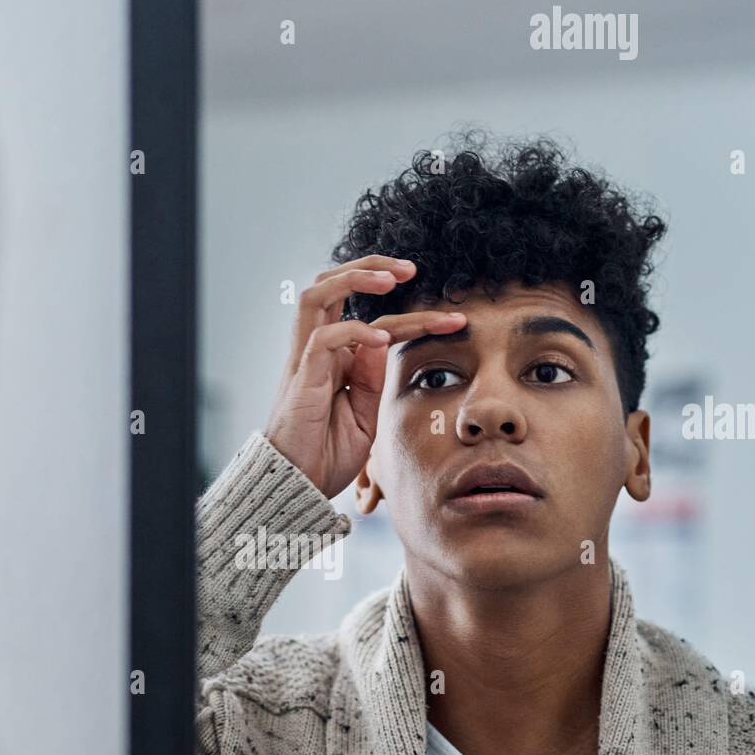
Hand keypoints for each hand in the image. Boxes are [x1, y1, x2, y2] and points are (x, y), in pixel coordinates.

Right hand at [264, 256, 464, 498]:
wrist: (298, 486)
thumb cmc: (327, 454)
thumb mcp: (364, 416)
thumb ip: (373, 380)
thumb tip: (384, 340)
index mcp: (336, 360)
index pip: (375, 321)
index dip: (415, 316)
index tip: (456, 321)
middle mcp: (318, 351)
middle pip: (334, 286)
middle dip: (372, 268)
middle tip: (410, 268)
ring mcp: (306, 360)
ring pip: (318, 294)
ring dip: (355, 279)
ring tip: (391, 279)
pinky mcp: (301, 377)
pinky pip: (323, 337)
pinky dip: (353, 330)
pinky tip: (381, 338)